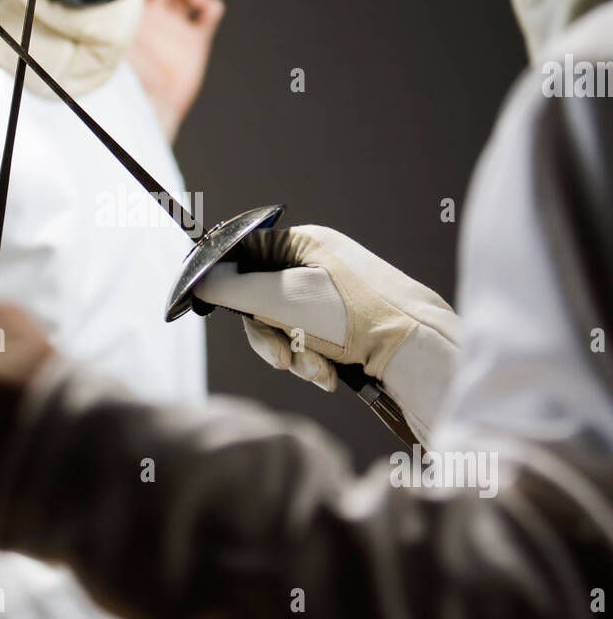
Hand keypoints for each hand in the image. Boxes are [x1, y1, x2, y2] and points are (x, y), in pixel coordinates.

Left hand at [127, 0, 224, 141]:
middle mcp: (154, 14)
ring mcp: (176, 27)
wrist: (146, 109)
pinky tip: (208, 9)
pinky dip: (212, 7)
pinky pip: (209, 15)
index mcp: (130, 11)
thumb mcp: (114, 42)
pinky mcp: (195, 42)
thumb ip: (113, 17)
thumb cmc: (124, 78)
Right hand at [195, 225, 460, 446]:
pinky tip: (331, 375)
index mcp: (306, 244)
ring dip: (295, 355)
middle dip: (270, 336)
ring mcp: (335, 296)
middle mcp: (320, 265)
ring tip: (318, 371)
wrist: (418, 350)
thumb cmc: (355, 317)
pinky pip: (312, 343)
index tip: (215, 305)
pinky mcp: (348, 325)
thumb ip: (234, 290)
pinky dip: (315, 362)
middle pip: (263, 300)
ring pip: (286, 327)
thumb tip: (201, 281)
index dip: (230, 282)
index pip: (247, 253)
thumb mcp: (283, 300)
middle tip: (281, 359)